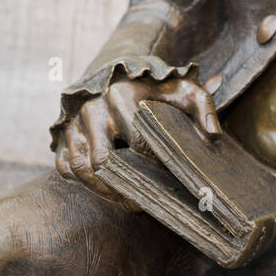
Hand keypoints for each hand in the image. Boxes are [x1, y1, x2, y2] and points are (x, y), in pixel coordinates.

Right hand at [55, 74, 221, 202]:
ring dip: (102, 191)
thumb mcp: (184, 90)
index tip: (170, 177)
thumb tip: (213, 136)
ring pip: (81, 167)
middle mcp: (92, 108)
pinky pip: (66, 167)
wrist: (118, 72)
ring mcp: (73, 122)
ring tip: (126, 202)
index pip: (139, 141)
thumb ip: (204, 108)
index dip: (156, 165)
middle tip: (144, 202)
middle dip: (124, 186)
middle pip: (104, 160)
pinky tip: (107, 191)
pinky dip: (83, 183)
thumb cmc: (156, 88)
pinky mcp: (62, 136)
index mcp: (121, 94)